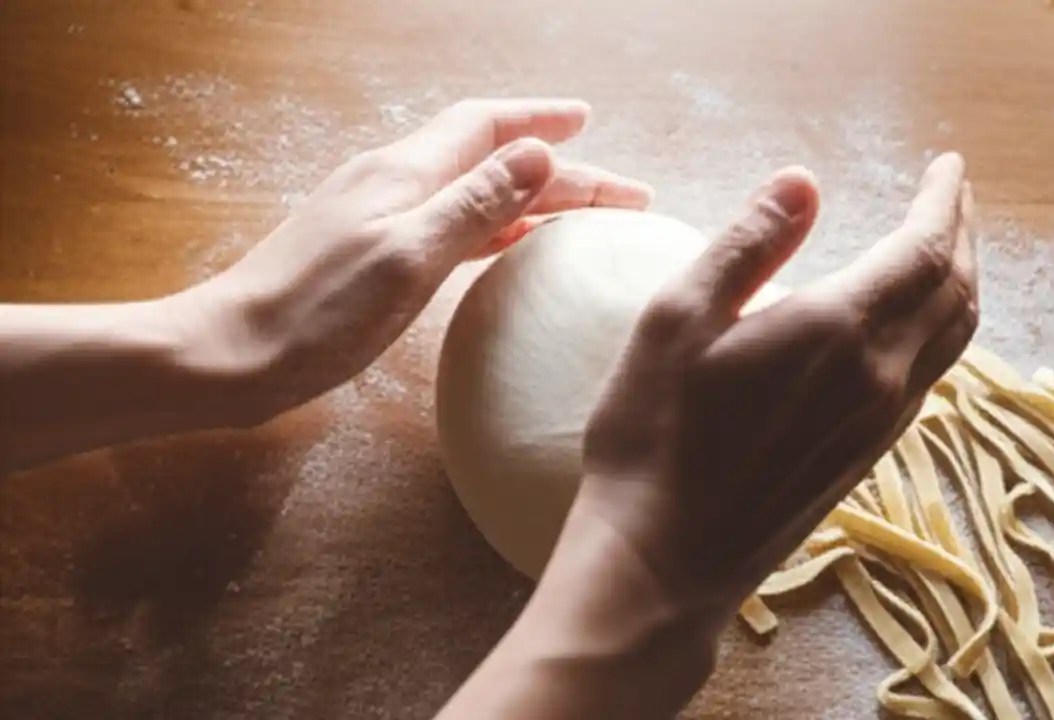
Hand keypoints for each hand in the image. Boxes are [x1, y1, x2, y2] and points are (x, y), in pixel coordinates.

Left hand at [176, 98, 652, 423]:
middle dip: (559, 171)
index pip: (486, 126)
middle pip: (490, 160)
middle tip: (622, 195)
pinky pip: (451, 225)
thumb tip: (537, 153)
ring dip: (532, 199)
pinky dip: (494, 227)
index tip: (589, 120)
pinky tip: (511, 245)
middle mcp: (394, 183)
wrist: (232, 354)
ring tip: (583, 216)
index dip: (541, 118)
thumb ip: (473, 203)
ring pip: (475, 193)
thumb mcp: (407, 257)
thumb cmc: (317, 314)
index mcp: (404, 173)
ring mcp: (380, 217)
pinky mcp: (371, 253)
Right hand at [568, 153, 976, 628]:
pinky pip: (930, 377)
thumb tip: (804, 181)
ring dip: (960, 282)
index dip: (946, 201)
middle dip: (963, 234)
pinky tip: (911, 324)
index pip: (925, 249)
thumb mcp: (676, 319)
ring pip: (953, 339)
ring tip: (944, 248)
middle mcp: (879, 377)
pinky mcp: (866, 457)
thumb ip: (747, 243)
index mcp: (837, 331)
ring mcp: (879, 424)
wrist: (665, 561)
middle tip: (952, 195)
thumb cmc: (654, 436)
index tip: (949, 165)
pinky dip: (941, 330)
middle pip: (955, 291)